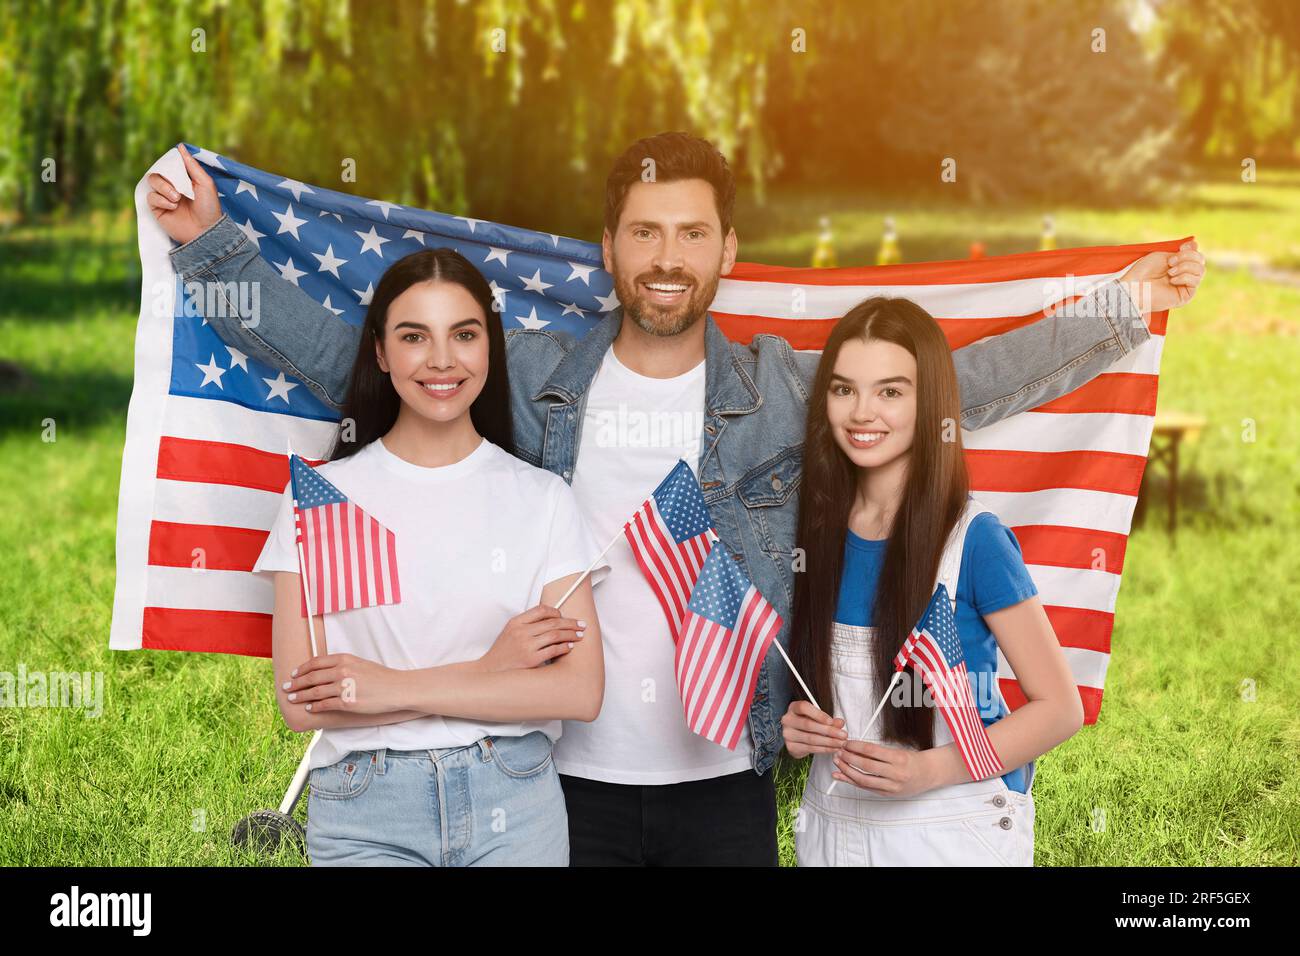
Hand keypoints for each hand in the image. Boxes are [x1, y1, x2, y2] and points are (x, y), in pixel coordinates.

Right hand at [146, 143, 222, 244]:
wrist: (205, 232)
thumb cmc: (209, 209)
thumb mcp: (205, 183)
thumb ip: (192, 165)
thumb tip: (180, 146)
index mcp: (185, 179)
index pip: (171, 164)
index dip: (172, 163)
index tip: (177, 166)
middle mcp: (173, 186)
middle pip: (159, 171)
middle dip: (168, 177)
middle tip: (179, 188)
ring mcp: (164, 197)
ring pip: (152, 181)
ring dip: (164, 188)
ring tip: (176, 198)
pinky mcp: (157, 209)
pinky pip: (151, 197)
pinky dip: (161, 200)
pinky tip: (173, 207)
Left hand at [281, 653, 404, 715]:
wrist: (397, 689)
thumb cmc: (381, 677)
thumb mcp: (360, 663)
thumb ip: (342, 665)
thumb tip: (325, 671)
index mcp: (344, 659)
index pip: (316, 663)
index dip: (302, 669)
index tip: (293, 674)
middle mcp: (342, 671)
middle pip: (312, 677)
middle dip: (296, 683)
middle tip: (286, 688)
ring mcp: (344, 687)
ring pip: (315, 692)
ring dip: (301, 696)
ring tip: (293, 699)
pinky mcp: (347, 702)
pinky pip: (325, 705)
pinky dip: (315, 707)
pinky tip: (310, 708)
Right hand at [479, 604, 586, 671]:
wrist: (491, 671)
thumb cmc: (503, 652)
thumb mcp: (510, 631)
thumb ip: (526, 623)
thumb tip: (551, 619)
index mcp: (516, 622)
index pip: (541, 610)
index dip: (556, 612)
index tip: (564, 616)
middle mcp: (521, 632)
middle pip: (552, 622)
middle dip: (570, 623)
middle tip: (582, 624)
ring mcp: (526, 646)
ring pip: (555, 635)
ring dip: (571, 634)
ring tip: (580, 635)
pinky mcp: (531, 660)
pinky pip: (553, 650)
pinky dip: (564, 647)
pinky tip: (570, 647)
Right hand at [781, 699, 846, 758]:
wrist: (797, 736)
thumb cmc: (809, 722)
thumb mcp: (818, 717)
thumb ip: (829, 720)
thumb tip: (840, 723)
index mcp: (793, 708)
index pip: (804, 708)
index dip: (818, 715)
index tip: (831, 721)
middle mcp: (787, 720)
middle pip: (808, 725)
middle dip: (828, 731)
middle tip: (843, 735)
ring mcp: (787, 734)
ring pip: (810, 739)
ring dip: (829, 742)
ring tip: (841, 743)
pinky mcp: (791, 747)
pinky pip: (810, 748)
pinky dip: (824, 749)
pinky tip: (833, 748)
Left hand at [831, 739, 938, 796]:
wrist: (928, 774)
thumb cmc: (911, 760)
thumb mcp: (897, 751)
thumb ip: (877, 752)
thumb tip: (854, 748)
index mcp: (898, 758)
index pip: (871, 750)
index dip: (856, 746)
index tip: (846, 743)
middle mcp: (896, 773)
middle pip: (866, 766)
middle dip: (848, 758)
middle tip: (838, 752)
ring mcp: (892, 786)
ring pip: (863, 780)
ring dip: (847, 771)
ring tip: (837, 763)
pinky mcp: (888, 794)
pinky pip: (866, 788)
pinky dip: (852, 782)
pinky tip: (841, 776)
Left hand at [1118, 239, 1205, 314]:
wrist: (1135, 286)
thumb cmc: (1144, 272)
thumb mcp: (1162, 256)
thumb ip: (1180, 252)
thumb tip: (1195, 245)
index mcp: (1179, 264)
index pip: (1195, 254)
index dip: (1192, 249)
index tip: (1182, 247)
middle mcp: (1184, 274)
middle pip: (1201, 261)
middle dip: (1187, 257)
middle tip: (1170, 262)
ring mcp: (1186, 285)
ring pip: (1200, 270)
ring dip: (1185, 267)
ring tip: (1170, 272)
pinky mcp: (1186, 296)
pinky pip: (1195, 281)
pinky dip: (1184, 277)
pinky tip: (1172, 280)